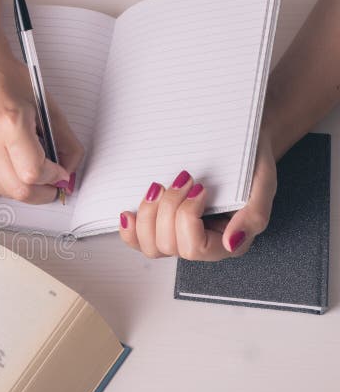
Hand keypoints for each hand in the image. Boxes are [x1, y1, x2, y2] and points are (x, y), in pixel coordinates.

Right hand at [0, 49, 84, 203]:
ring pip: (3, 191)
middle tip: (52, 185)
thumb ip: (65, 141)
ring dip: (23, 189)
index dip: (53, 177)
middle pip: (19, 190)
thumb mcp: (47, 106)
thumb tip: (70, 169)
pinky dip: (5, 184)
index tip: (60, 173)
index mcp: (9, 123)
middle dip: (42, 193)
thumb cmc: (8, 80)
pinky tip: (12, 168)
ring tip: (31, 172)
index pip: (34, 172)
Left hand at [118, 137, 276, 259]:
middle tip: (182, 180)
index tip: (199, 188)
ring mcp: (178, 237)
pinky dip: (130, 230)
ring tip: (159, 187)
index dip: (187, 217)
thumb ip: (254, 215)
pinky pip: (138, 241)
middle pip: (168, 246)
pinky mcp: (161, 226)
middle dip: (169, 209)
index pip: (195, 248)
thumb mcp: (263, 184)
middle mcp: (200, 244)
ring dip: (148, 214)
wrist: (235, 143)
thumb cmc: (251, 164)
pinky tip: (128, 213)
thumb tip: (231, 243)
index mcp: (225, 242)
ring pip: (150, 246)